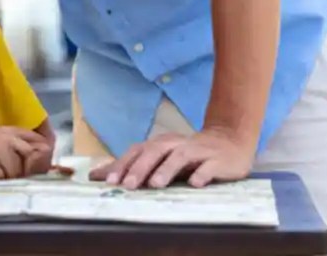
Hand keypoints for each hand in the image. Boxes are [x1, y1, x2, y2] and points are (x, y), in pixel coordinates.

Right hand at [0, 127, 50, 179]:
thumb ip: (11, 144)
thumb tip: (31, 158)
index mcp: (8, 129)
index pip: (34, 137)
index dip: (41, 149)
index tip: (42, 161)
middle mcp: (5, 137)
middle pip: (29, 154)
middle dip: (27, 168)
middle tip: (21, 175)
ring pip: (15, 169)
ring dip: (10, 176)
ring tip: (1, 175)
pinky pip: (0, 176)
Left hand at [88, 129, 254, 188]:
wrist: (229, 141)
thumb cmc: (188, 154)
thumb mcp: (160, 157)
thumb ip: (132, 165)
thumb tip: (97, 175)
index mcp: (161, 144)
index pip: (138, 151)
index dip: (123, 164)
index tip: (108, 181)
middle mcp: (177, 144)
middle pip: (155, 151)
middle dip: (140, 168)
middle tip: (128, 186)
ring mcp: (198, 151)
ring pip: (180, 157)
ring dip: (167, 169)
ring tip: (155, 184)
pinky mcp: (218, 160)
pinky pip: (209, 166)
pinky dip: (202, 174)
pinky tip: (195, 183)